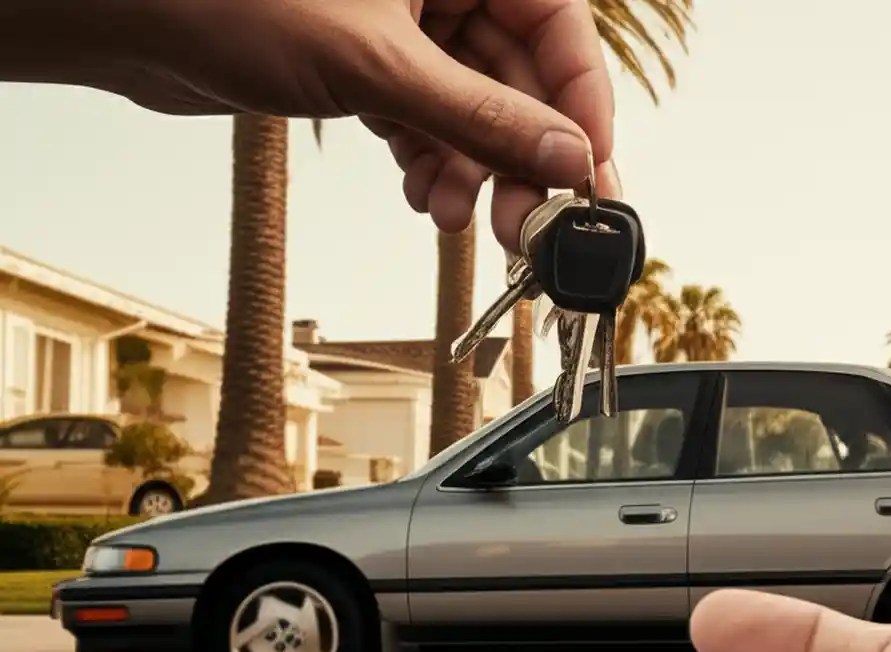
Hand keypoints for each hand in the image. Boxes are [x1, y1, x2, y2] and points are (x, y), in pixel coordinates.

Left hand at [2, 0, 618, 248]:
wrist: (130, 19)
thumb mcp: (377, 65)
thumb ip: (481, 115)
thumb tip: (568, 157)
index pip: (560, 25)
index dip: (581, 103)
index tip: (589, 172)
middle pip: (521, 75)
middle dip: (522, 154)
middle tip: (529, 221)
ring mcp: (407, 24)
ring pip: (474, 107)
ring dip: (473, 170)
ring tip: (456, 216)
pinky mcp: (373, 62)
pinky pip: (429, 118)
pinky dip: (431, 163)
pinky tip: (424, 197)